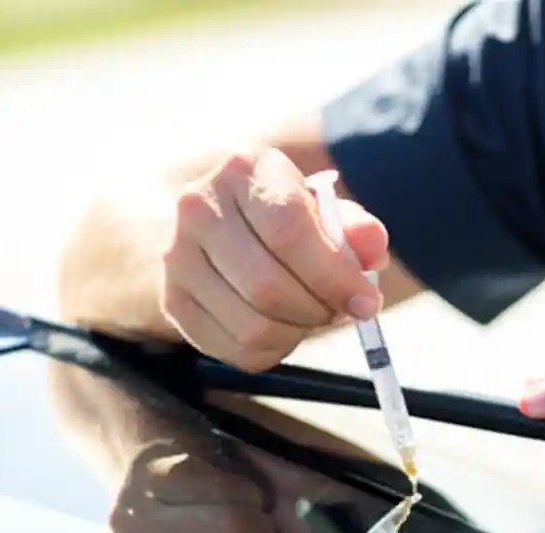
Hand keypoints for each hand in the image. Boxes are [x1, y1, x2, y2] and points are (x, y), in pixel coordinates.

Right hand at [162, 148, 388, 370]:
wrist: (217, 225)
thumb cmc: (283, 217)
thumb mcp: (321, 209)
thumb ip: (354, 228)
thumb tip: (372, 246)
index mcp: (243, 169)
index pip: (288, 230)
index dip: (333, 275)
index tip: (366, 303)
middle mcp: (199, 207)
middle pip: (266, 286)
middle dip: (316, 310)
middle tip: (338, 310)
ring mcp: (178, 256)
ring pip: (250, 326)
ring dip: (296, 333)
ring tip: (310, 316)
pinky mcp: (172, 300)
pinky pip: (233, 349)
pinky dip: (271, 351)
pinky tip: (282, 329)